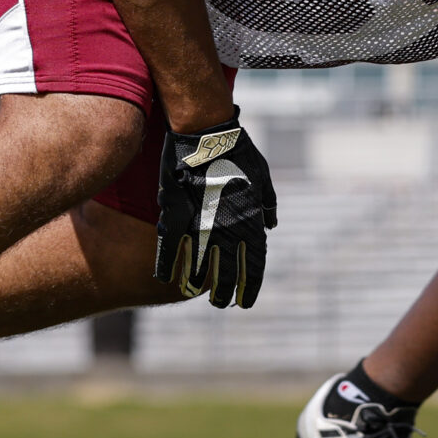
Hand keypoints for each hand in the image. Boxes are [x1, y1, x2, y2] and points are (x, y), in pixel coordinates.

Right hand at [155, 113, 276, 307]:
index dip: (250, 286)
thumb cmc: (239, 151)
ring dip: (196, 284)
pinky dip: (167, 265)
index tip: (246, 301)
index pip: (254, 265)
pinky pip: (169, 247)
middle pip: (227, 273)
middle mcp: (227, 229)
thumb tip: (271, 225)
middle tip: (222, 304)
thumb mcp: (263, 178)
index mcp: (250, 221)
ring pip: (198, 266)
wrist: (207, 133)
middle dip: (225, 293)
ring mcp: (200, 223)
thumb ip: (268, 204)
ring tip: (194, 295)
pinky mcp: (175, 214)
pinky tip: (166, 280)